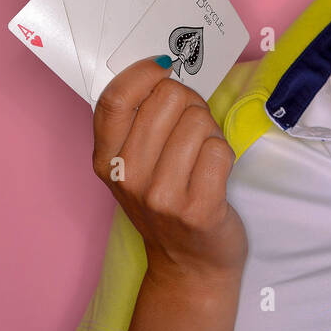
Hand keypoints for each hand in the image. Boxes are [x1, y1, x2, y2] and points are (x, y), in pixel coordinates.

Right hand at [92, 56, 247, 282]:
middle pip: (168, 98)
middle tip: (192, 128)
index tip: (164, 69)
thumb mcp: (135, 164)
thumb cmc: (166, 201)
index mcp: (106, 159)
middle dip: (190, 104)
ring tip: (203, 156)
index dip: (145, 72)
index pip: (116, 98)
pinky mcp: (197, 210)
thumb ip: (138, 121)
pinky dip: (224, 154)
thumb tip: (163, 67)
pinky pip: (219, 150)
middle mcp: (127, 177)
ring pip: (198, 120)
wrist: (189, 264)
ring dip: (210, 131)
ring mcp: (161, 196)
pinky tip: (215, 174)